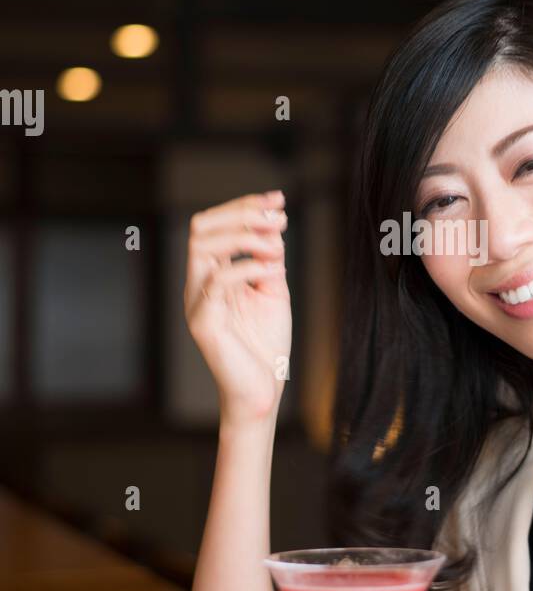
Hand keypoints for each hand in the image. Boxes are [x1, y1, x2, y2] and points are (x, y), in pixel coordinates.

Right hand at [184, 190, 291, 426]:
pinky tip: (274, 271)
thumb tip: (272, 223)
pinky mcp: (203, 323)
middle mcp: (197, 284)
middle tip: (278, 216)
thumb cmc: (266, 345)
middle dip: (241, 213)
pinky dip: (249, 267)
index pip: (214, 225)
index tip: (278, 199)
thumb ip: (269, 257)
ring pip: (203, 246)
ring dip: (244, 236)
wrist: (263, 392)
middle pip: (201, 227)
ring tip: (277, 244)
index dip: (245, 205)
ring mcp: (196, 303)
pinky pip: (219, 282)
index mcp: (211, 274)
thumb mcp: (272, 289)